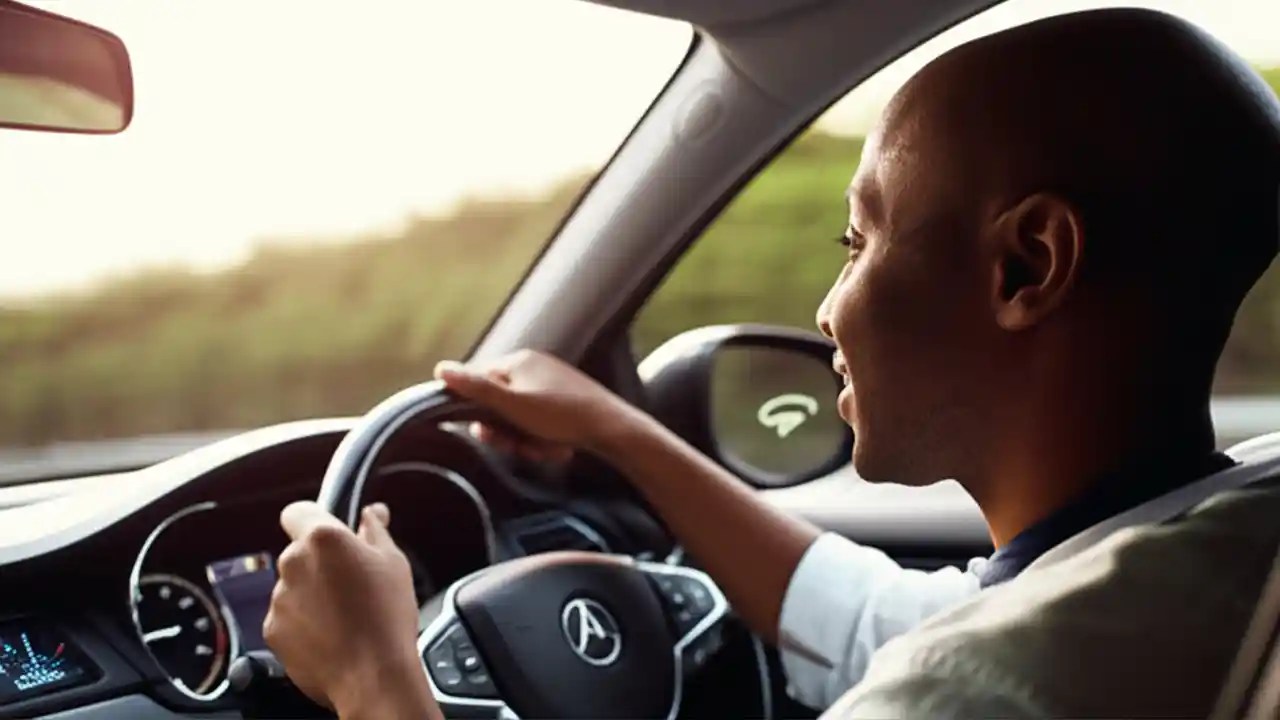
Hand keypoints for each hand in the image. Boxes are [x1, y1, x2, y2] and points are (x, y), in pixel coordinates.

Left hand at [264, 501, 440, 719]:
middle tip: (351, 581)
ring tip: (345, 614)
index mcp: (322, 539)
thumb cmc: (387, 618)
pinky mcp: (273, 629)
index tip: (327, 531)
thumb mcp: (394, 563)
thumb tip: (371, 513)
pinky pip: (287, 616)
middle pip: (299, 552)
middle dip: (319, 563)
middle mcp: (293, 564)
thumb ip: (375, 530)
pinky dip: (304, 622)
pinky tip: (331, 633)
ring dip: (312, 593)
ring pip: (293, 585)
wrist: (372, 676)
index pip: (297, 511)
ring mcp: (279, 599)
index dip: (312, 518)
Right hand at [434, 350, 641, 462]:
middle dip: (507, 433)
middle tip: (519, 445)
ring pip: (520, 421)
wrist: (613, 430)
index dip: (478, 412)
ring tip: (545, 448)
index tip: (487, 432)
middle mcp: (534, 368)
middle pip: (499, 405)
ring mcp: (550, 386)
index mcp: (519, 361)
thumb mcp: (513, 404)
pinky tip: (558, 448)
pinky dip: (545, 440)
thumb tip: (440, 368)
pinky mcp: (565, 404)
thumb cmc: (562, 415)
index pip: (479, 382)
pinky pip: (540, 426)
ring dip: (527, 441)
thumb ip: (475, 388)